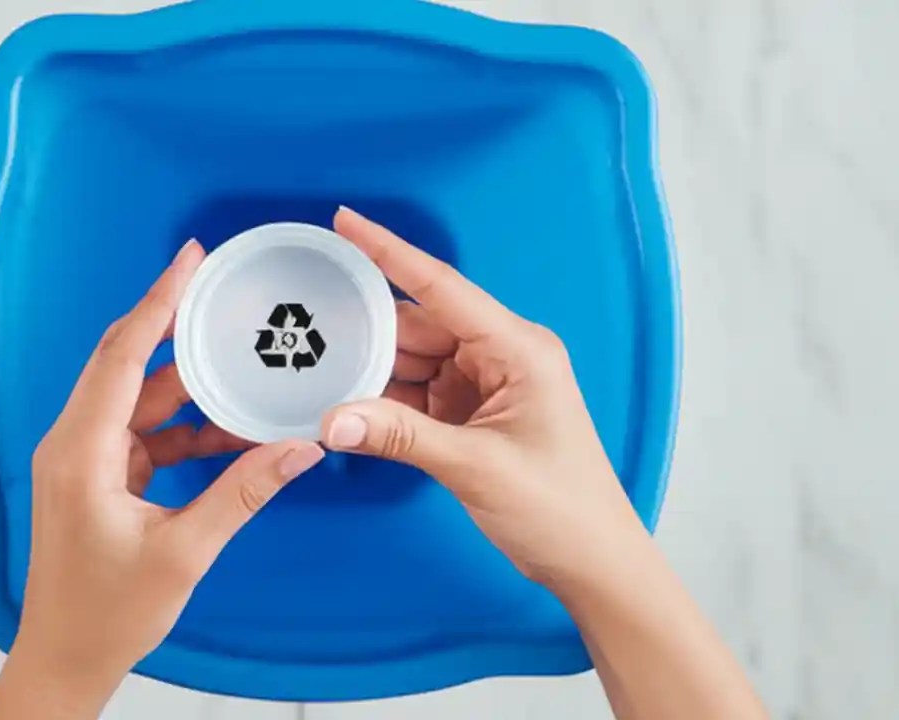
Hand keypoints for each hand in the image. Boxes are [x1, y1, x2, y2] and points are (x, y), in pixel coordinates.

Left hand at [0, 240, 324, 718]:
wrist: (64, 659)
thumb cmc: (106, 614)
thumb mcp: (184, 552)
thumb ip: (243, 493)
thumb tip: (299, 449)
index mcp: (81, 452)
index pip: (122, 356)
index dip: (158, 303)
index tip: (188, 261)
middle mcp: (74, 444)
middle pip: (126, 363)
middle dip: (171, 323)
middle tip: (215, 286)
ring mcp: (85, 460)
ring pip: (139, 399)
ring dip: (187, 384)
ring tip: (238, 358)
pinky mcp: (99, 477)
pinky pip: (145, 433)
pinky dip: (186, 428)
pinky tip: (231, 429)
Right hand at [321, 207, 645, 587]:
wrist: (591, 560)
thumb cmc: (559, 507)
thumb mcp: (475, 467)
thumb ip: (399, 437)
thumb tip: (330, 419)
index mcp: (518, 348)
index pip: (442, 287)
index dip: (389, 252)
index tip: (346, 220)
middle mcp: (503, 354)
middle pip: (420, 325)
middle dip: (368, 331)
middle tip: (307, 329)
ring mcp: (488, 383)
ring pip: (415, 359)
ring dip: (374, 370)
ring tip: (319, 371)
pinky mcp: (475, 412)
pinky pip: (419, 392)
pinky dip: (387, 400)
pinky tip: (352, 406)